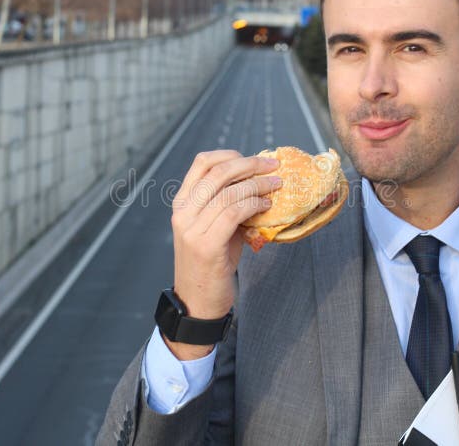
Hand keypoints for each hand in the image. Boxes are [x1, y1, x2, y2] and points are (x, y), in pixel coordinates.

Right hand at [167, 150, 280, 358]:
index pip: (202, 163)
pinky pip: (234, 213)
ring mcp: (192, 230)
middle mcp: (183, 213)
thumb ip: (228, 205)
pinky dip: (254, 205)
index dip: (230, 155)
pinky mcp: (206, 246)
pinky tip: (267, 206)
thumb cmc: (212, 264)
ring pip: (229, 192)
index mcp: (182, 203)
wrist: (198, 303)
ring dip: (258, 185)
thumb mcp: (215, 228)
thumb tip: (259, 181)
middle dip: (250, 165)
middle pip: (218, 172)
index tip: (253, 159)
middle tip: (273, 166)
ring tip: (276, 186)